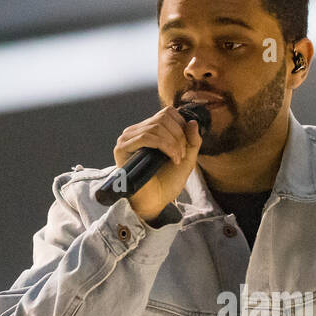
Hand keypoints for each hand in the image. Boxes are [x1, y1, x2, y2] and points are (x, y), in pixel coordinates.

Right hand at [111, 106, 202, 221]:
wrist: (155, 202)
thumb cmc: (167, 182)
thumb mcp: (186, 159)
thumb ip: (192, 141)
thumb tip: (193, 122)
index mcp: (149, 130)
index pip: (167, 112)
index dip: (182, 125)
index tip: (186, 146)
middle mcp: (137, 131)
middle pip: (163, 118)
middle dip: (179, 136)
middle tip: (182, 155)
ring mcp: (128, 139)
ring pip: (156, 127)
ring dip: (173, 143)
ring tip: (177, 159)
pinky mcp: (122, 148)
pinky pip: (146, 137)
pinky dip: (164, 146)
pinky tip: (171, 159)